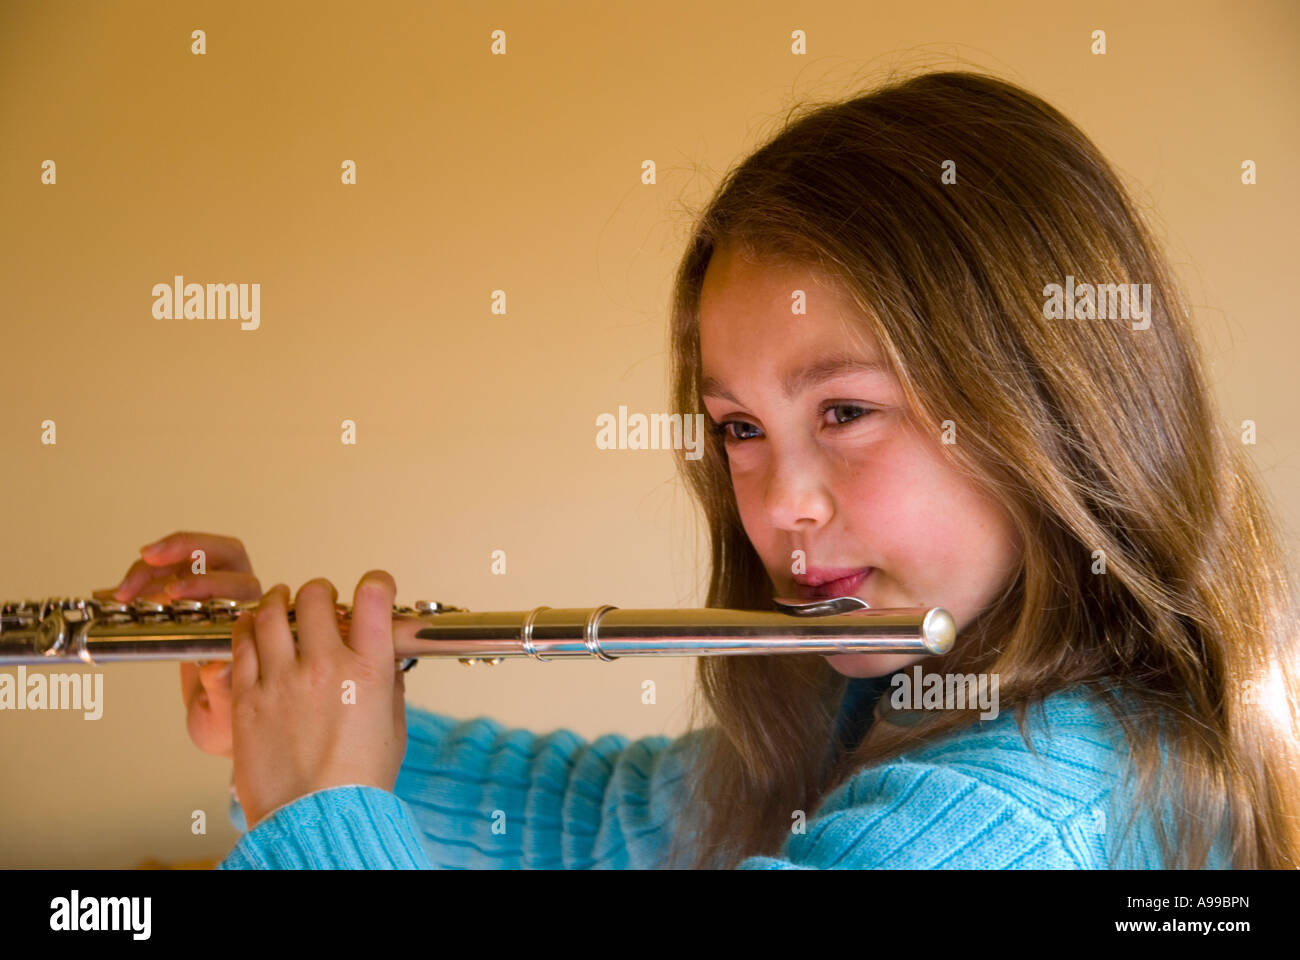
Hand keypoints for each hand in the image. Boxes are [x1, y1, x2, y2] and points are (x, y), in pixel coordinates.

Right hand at [93, 531, 260, 758]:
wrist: (218, 726)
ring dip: (155, 566)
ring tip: (123, 590)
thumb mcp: (226, 714)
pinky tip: (116, 594)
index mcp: (258, 629)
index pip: (245, 586)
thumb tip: (217, 666)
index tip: (175, 593)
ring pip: (193, 559)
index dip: (211, 582)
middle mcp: (242, 606)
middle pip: (225, 555)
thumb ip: (226, 691)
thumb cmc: (230, 721)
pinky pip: (168, 573)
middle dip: (187, 549)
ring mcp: (216, 597)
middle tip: (148, 559)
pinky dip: (141, 579)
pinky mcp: (189, 599)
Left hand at [229, 572, 408, 829]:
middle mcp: (325, 666)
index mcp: (369, 672)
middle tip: (319, 599)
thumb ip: (388, 685)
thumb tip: (384, 660)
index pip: (373, 598)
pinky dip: (247, 629)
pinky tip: (252, 630)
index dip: (376, 582)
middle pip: (315, 596)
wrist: (315, 819)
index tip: (374, 587)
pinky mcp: (248, 696)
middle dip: (320, 591)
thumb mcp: (393, 728)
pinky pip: (240, 644)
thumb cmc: (356, 783)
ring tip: (280, 603)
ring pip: (271, 613)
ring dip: (278, 601)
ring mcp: (282, 679)